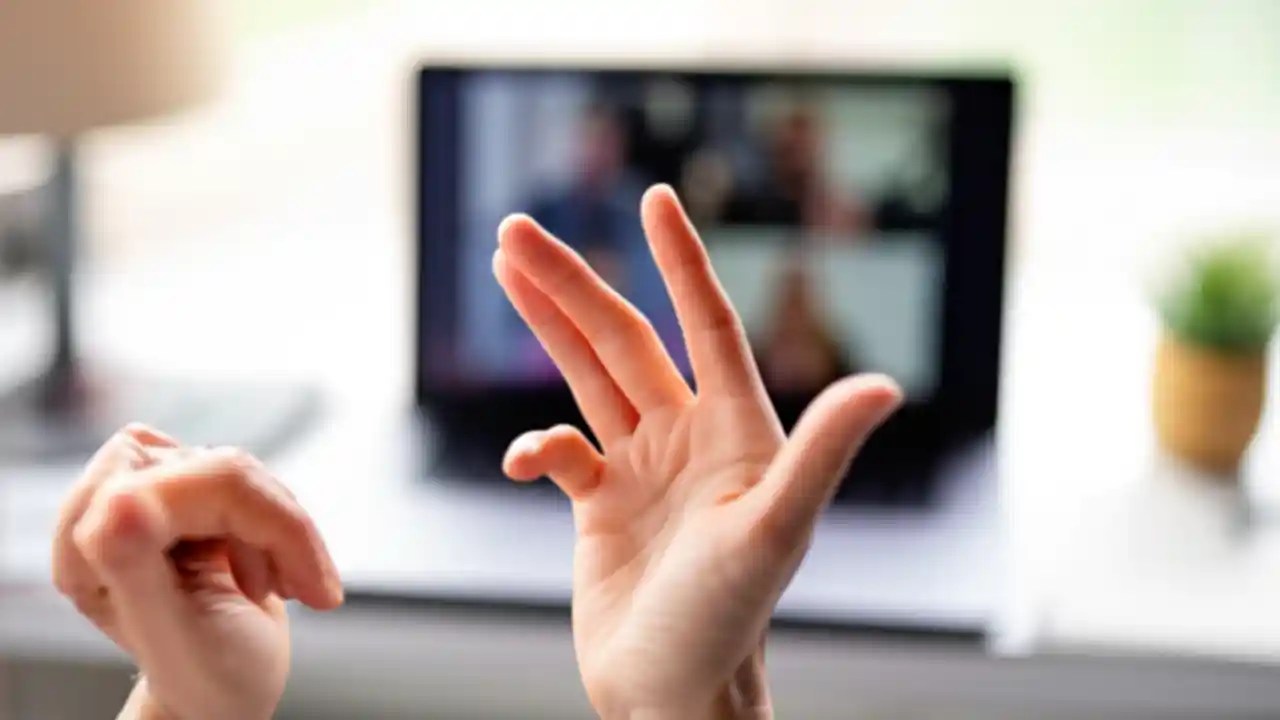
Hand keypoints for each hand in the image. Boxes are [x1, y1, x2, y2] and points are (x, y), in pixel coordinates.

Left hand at [52, 425, 343, 719]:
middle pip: (215, 469)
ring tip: (280, 584)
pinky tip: (268, 566)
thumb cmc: (203, 675)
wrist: (224, 690)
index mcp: (90, 549)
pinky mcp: (176, 492)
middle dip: (273, 525)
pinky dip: (273, 522)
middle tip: (298, 585)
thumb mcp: (173, 633)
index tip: (296, 585)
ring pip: (238, 470)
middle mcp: (106, 515)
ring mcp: (144, 499)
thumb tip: (118, 498)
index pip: (184, 483)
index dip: (257, 521)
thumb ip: (134, 564)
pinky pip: (241, 477)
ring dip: (278, 529)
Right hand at [495, 185, 901, 718]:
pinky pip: (561, 451)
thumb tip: (885, 385)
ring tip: (502, 267)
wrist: (672, 697)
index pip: (705, 324)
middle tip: (514, 230)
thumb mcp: (773, 533)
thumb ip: (821, 454)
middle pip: (623, 340)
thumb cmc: (729, 624)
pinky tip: (526, 460)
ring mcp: (644, 468)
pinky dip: (536, 446)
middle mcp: (689, 438)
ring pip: (588, 377)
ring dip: (546, 325)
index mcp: (737, 431)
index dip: (680, 260)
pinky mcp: (602, 504)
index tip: (655, 199)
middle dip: (572, 283)